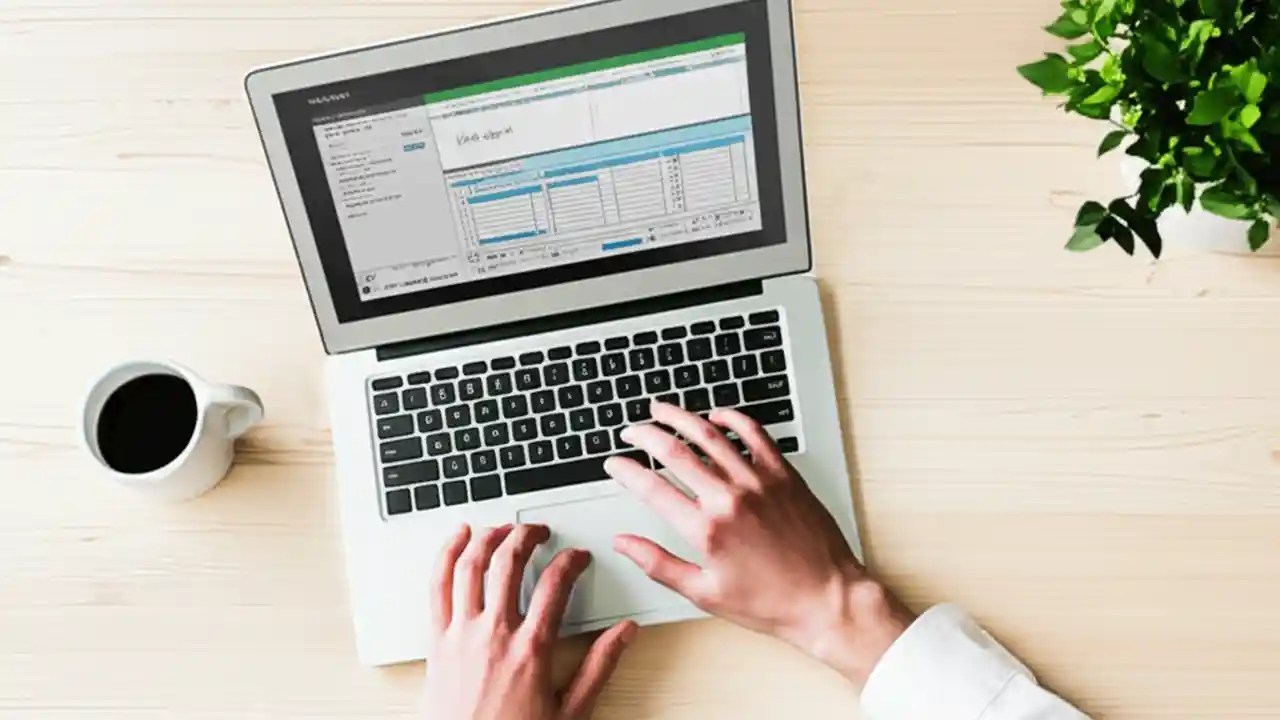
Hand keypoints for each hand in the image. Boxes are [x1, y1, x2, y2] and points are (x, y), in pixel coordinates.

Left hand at [423, 524, 637, 719]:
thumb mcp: (570, 713)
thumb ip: (599, 668)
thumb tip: (625, 634)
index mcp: (530, 649)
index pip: (555, 584)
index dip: (571, 561)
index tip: (577, 558)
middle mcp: (493, 633)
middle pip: (509, 562)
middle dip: (528, 535)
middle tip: (540, 532)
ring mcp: (461, 633)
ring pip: (472, 564)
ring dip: (488, 536)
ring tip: (503, 527)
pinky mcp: (437, 640)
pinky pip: (437, 585)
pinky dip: (446, 554)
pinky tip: (457, 538)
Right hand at [604, 402, 913, 686]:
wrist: (828, 600)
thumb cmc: (771, 603)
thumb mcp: (704, 592)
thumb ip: (658, 564)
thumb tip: (624, 543)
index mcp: (706, 529)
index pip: (651, 487)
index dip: (625, 471)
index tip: (614, 464)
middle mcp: (729, 498)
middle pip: (674, 450)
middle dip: (645, 435)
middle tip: (631, 431)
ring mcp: (759, 481)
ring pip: (710, 434)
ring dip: (680, 417)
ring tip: (662, 410)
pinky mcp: (784, 475)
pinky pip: (755, 433)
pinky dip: (733, 418)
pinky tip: (717, 414)